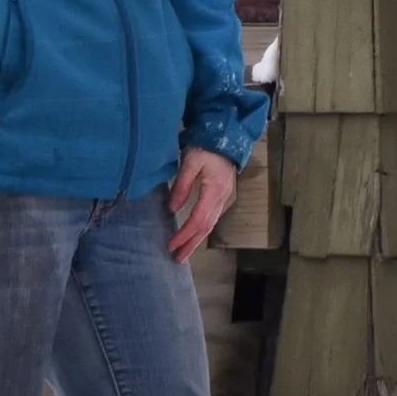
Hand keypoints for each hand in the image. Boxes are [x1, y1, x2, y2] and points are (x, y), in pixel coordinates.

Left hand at [168, 147, 237, 261]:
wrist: (225, 137)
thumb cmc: (207, 147)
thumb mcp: (190, 162)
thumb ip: (181, 185)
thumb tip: (172, 208)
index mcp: (214, 191)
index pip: (198, 219)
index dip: (184, 234)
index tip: (171, 245)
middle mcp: (221, 198)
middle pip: (206, 227)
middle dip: (191, 244)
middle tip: (177, 258)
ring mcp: (224, 198)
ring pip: (210, 225)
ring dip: (196, 240)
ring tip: (183, 252)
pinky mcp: (221, 196)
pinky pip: (212, 218)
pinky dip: (201, 230)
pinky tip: (193, 235)